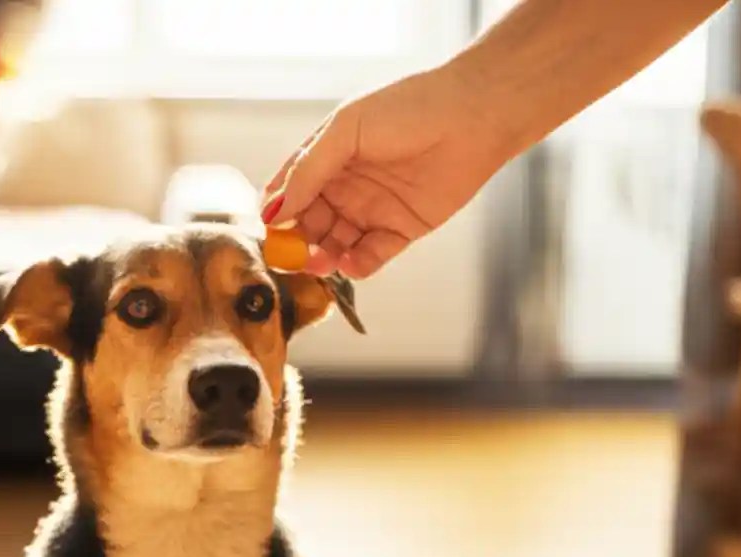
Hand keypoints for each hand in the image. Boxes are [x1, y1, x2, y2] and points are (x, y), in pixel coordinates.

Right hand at [264, 66, 517, 277]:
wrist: (474, 116)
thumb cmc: (408, 108)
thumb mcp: (346, 130)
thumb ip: (308, 170)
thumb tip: (272, 209)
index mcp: (328, 157)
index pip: (290, 192)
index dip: (276, 212)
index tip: (266, 232)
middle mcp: (346, 186)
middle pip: (310, 223)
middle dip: (298, 242)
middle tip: (291, 257)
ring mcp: (373, 209)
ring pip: (336, 243)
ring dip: (324, 256)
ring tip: (320, 263)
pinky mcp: (402, 229)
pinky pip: (372, 255)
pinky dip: (358, 264)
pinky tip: (350, 264)